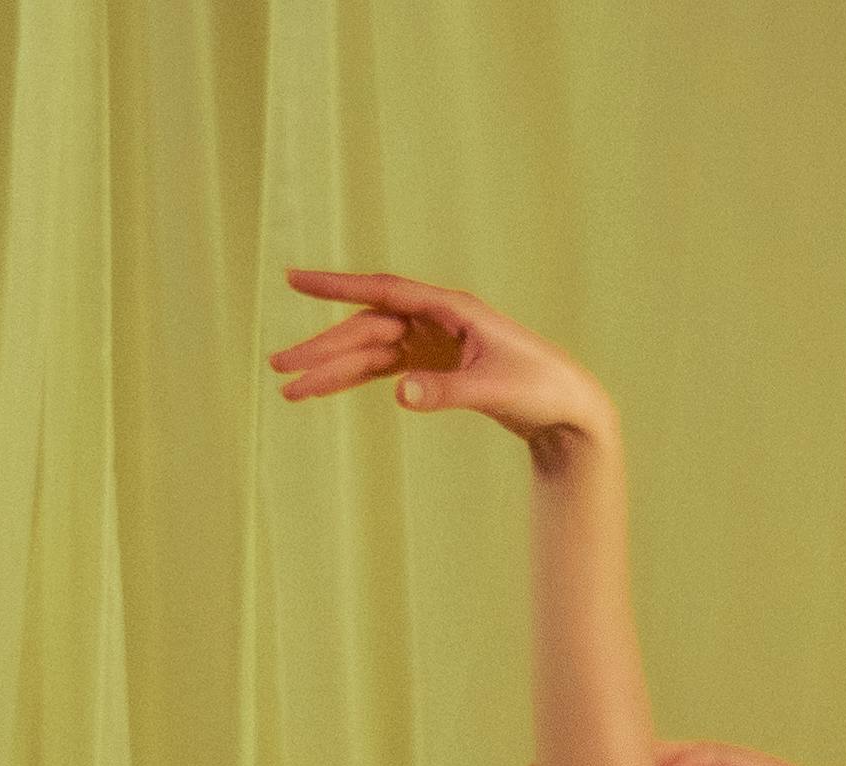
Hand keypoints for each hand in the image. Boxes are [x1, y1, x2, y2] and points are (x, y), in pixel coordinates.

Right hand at [271, 268, 613, 447]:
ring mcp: (432, 343)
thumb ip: (446, 391)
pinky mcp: (433, 366)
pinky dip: (354, 380)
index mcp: (451, 309)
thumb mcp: (495, 390)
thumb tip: (398, 394)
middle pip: (366, 328)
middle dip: (321, 348)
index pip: (383, 291)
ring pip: (369, 352)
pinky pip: (383, 369)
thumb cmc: (540, 389)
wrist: (567, 407)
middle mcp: (436, 320)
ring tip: (289, 390)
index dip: (337, 286)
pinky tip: (324, 390)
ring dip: (331, 369)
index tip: (293, 279)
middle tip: (278, 366)